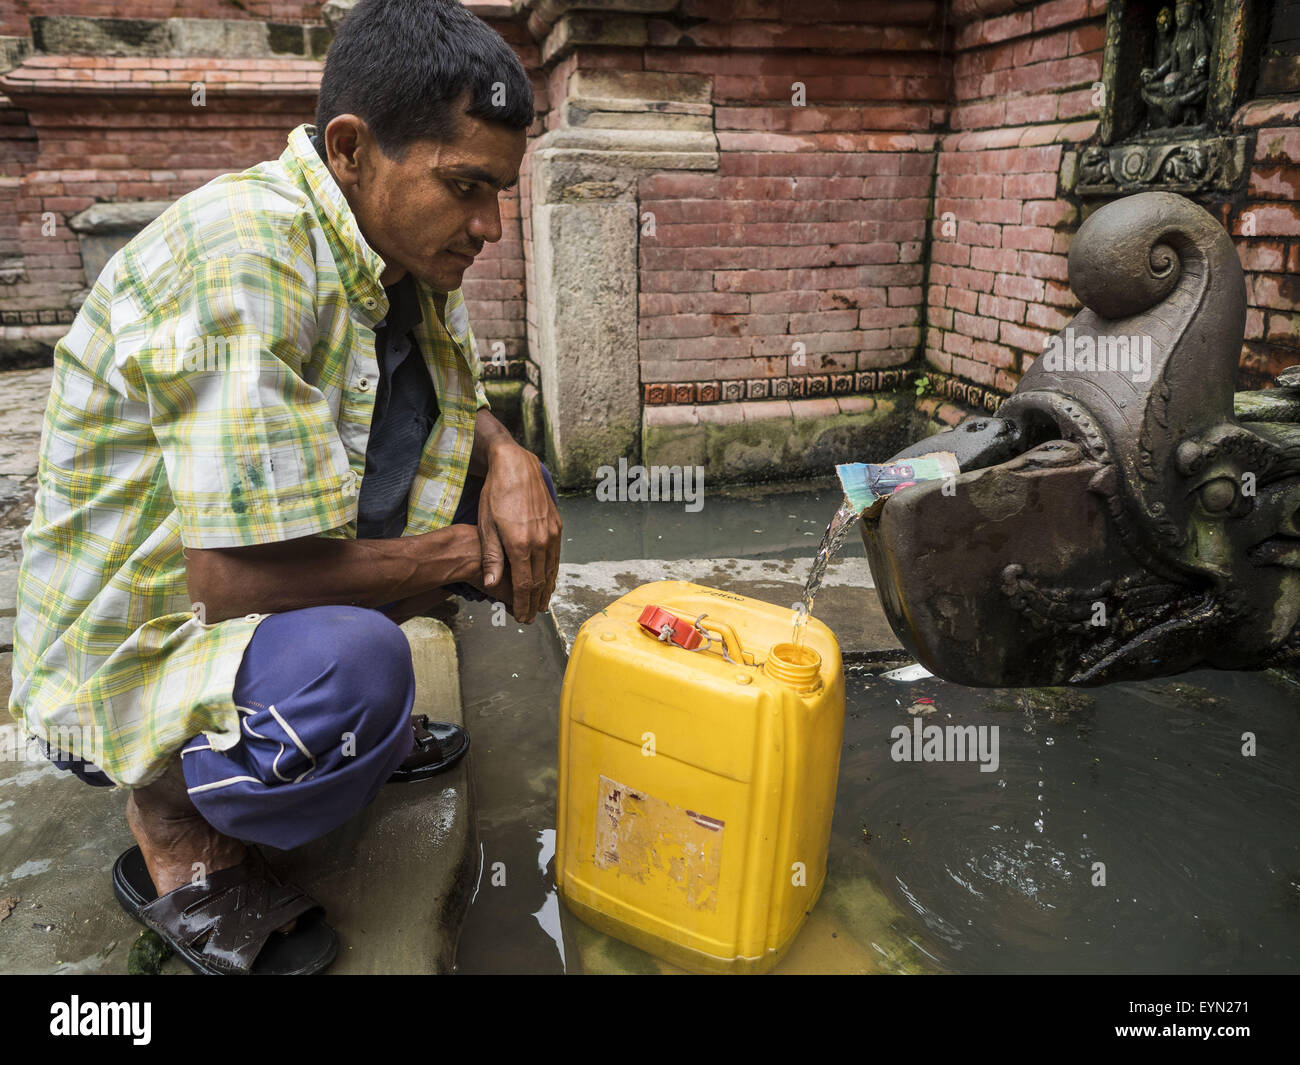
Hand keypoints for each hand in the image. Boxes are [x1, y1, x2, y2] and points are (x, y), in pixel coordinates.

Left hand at [476, 444, 561, 623]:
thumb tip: (490, 583)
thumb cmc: (496, 494)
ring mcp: (552, 533)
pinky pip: (556, 556)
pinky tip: (549, 580)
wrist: (516, 466)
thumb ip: (491, 556)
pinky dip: (553, 572)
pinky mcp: (557, 525)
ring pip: (551, 570)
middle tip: (530, 618)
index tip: (521, 618)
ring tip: (541, 605)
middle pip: (539, 581)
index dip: (522, 604)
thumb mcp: (486, 526)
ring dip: (546, 590)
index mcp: (521, 544)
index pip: (523, 584)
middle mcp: (541, 541)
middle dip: (534, 602)